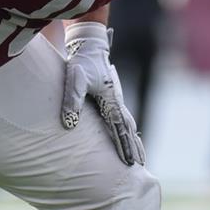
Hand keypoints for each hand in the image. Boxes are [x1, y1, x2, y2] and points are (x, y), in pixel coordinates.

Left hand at [60, 21, 143, 165]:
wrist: (89, 44)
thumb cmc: (82, 62)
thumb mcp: (74, 80)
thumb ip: (72, 101)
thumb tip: (69, 125)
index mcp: (111, 100)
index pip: (120, 128)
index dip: (125, 146)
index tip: (131, 162)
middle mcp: (116, 101)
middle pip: (129, 128)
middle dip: (135, 146)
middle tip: (140, 164)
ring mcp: (114, 99)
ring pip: (127, 123)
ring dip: (133, 138)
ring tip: (139, 153)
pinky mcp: (109, 96)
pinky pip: (120, 117)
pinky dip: (126, 128)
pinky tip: (126, 134)